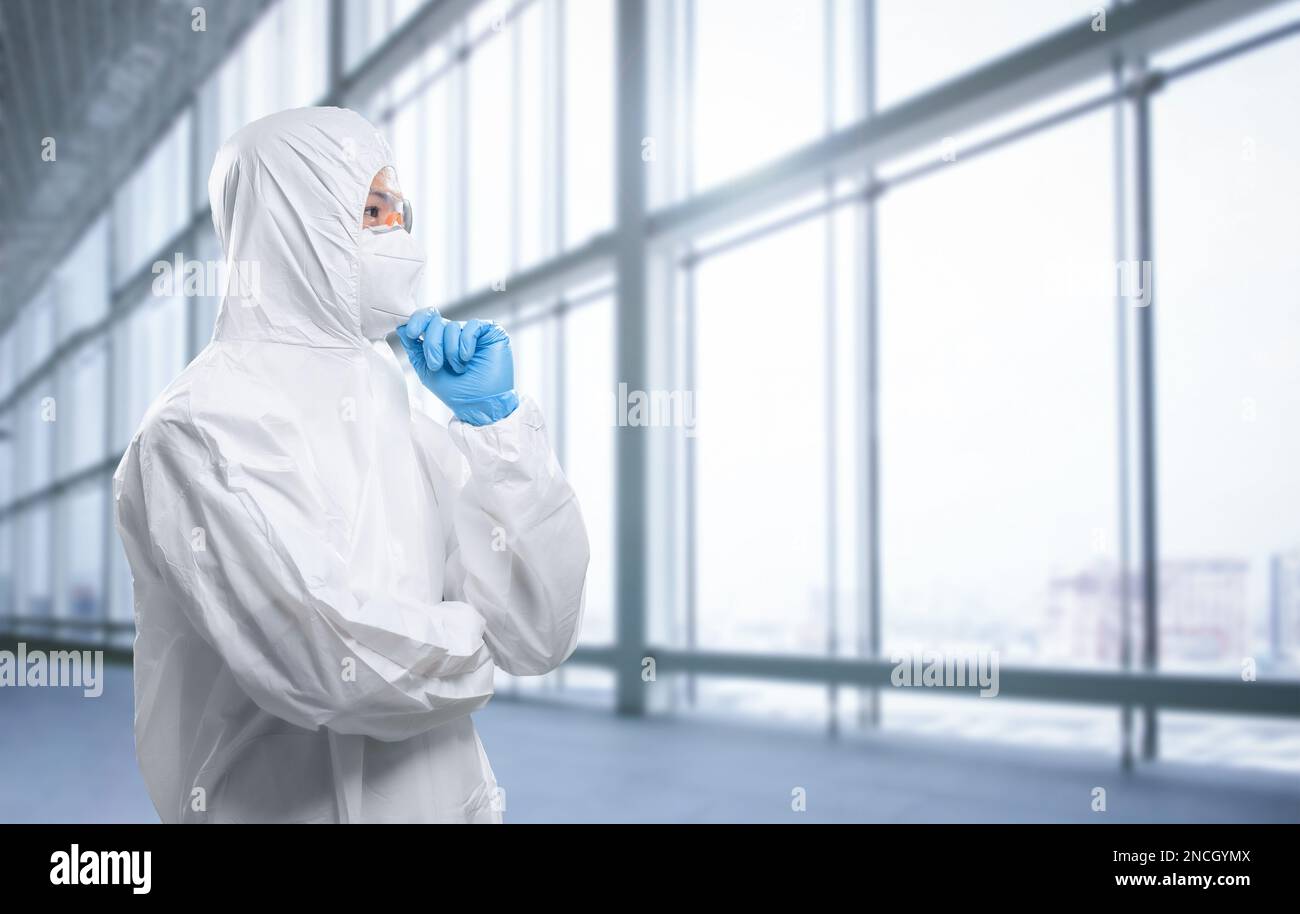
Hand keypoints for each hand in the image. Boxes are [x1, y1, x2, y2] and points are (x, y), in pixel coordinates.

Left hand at [397, 309, 518, 425]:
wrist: (479, 405)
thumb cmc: (456, 392)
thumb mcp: (427, 370)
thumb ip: (414, 349)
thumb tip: (401, 327)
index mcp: (441, 340)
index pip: (427, 319)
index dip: (418, 320)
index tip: (412, 333)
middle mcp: (456, 334)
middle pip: (437, 322)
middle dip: (433, 344)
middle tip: (436, 364)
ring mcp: (473, 332)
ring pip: (453, 326)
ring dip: (451, 351)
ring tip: (458, 368)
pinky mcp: (491, 332)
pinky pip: (473, 326)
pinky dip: (466, 343)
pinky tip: (467, 357)